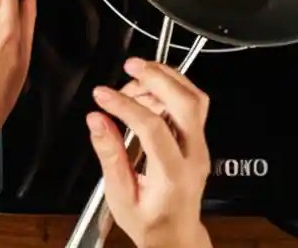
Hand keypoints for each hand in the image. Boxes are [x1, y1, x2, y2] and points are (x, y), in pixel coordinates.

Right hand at [87, 58, 212, 247]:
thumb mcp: (119, 194)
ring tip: (135, 75)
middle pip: (187, 104)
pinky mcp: (199, 139)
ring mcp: (201, 147)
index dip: (125, 106)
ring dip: (166, 78)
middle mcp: (194, 157)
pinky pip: (193, 104)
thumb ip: (109, 154)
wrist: (175, 235)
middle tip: (130, 66)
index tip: (101, 96)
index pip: (153, 128)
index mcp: (173, 176)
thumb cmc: (149, 221)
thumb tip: (96, 120)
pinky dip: (171, 86)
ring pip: (195, 99)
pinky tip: (149, 86)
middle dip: (158, 77)